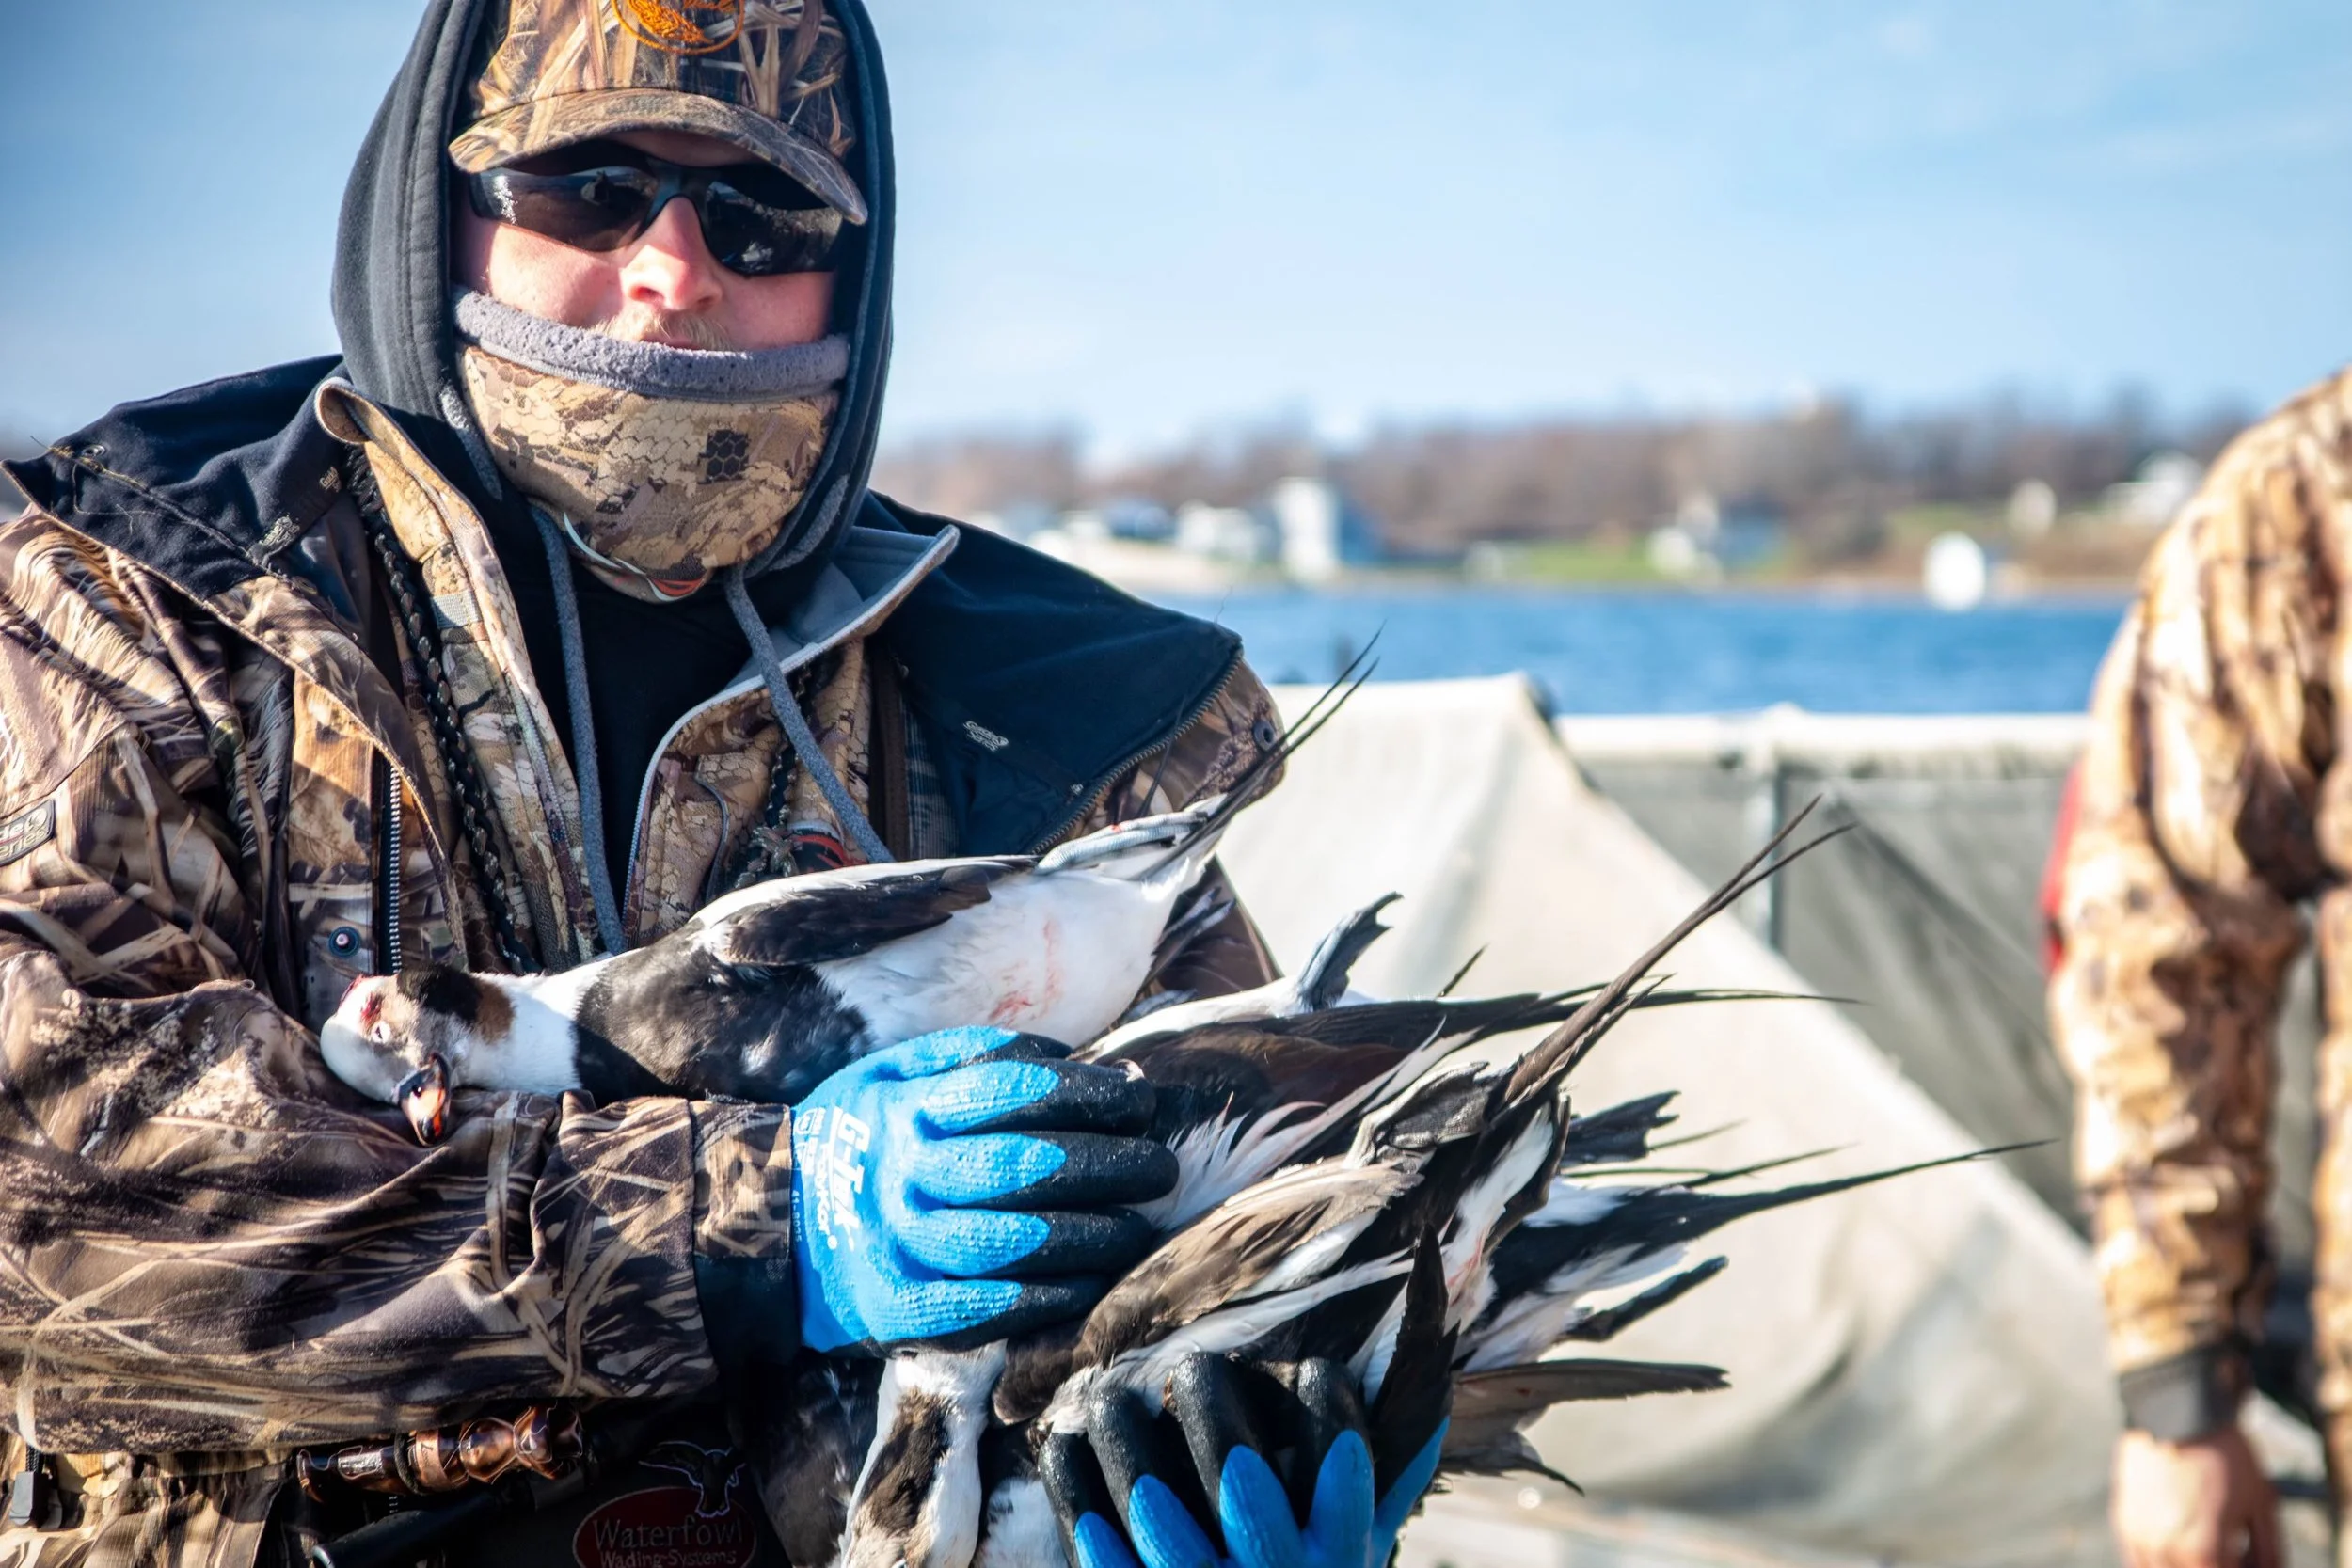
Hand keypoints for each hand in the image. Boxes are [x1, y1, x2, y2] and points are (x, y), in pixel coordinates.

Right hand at [791, 1027, 1176, 1352]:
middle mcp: (902, 1176)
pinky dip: (1048, 1295)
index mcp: (905, 1109)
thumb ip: (977, 1057)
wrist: (768, 1220)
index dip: (1089, 1093)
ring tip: (1139, 1224)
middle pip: (1023, 1167)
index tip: (1139, 1097)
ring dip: (1092, 1235)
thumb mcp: (894, 1072)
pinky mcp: (900, 1308)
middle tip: (1159, 1165)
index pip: (1012, 1092)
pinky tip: (1093, 1281)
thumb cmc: (859, 1133)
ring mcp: (899, 1246)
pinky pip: (986, 1307)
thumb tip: (1078, 1058)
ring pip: (1013, 1242)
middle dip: (1108, 1166)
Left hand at [1043, 1354, 1447, 1567]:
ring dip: (1128, 1443)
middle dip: (1209, 1405)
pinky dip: (1080, 1498)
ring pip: (1157, 1508)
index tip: (1309, 1363)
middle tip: (1193, 1365)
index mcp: (1336, 1563)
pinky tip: (1066, 1450)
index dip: (1325, 1403)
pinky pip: (1103, 1552)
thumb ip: (1384, 1491)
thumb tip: (1430, 1396)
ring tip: (1108, 1397)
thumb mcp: (1359, 1563)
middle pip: (1239, 1476)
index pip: (1341, 1463)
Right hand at [2111, 1426, 2277, 1567]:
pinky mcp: (2124, 1519)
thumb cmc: (2225, 1455)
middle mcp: (2164, 1549)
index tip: (2247, 1560)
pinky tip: (2181, 1548)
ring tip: (2205, 1551)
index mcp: (2203, 1551)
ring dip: (2185, 1565)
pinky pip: (2138, 1560)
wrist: (2177, 1409)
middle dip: (2213, 1565)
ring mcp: (2138, 1535)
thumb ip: (2269, 1552)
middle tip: (2231, 1554)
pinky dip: (2158, 1561)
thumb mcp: (2261, 1504)